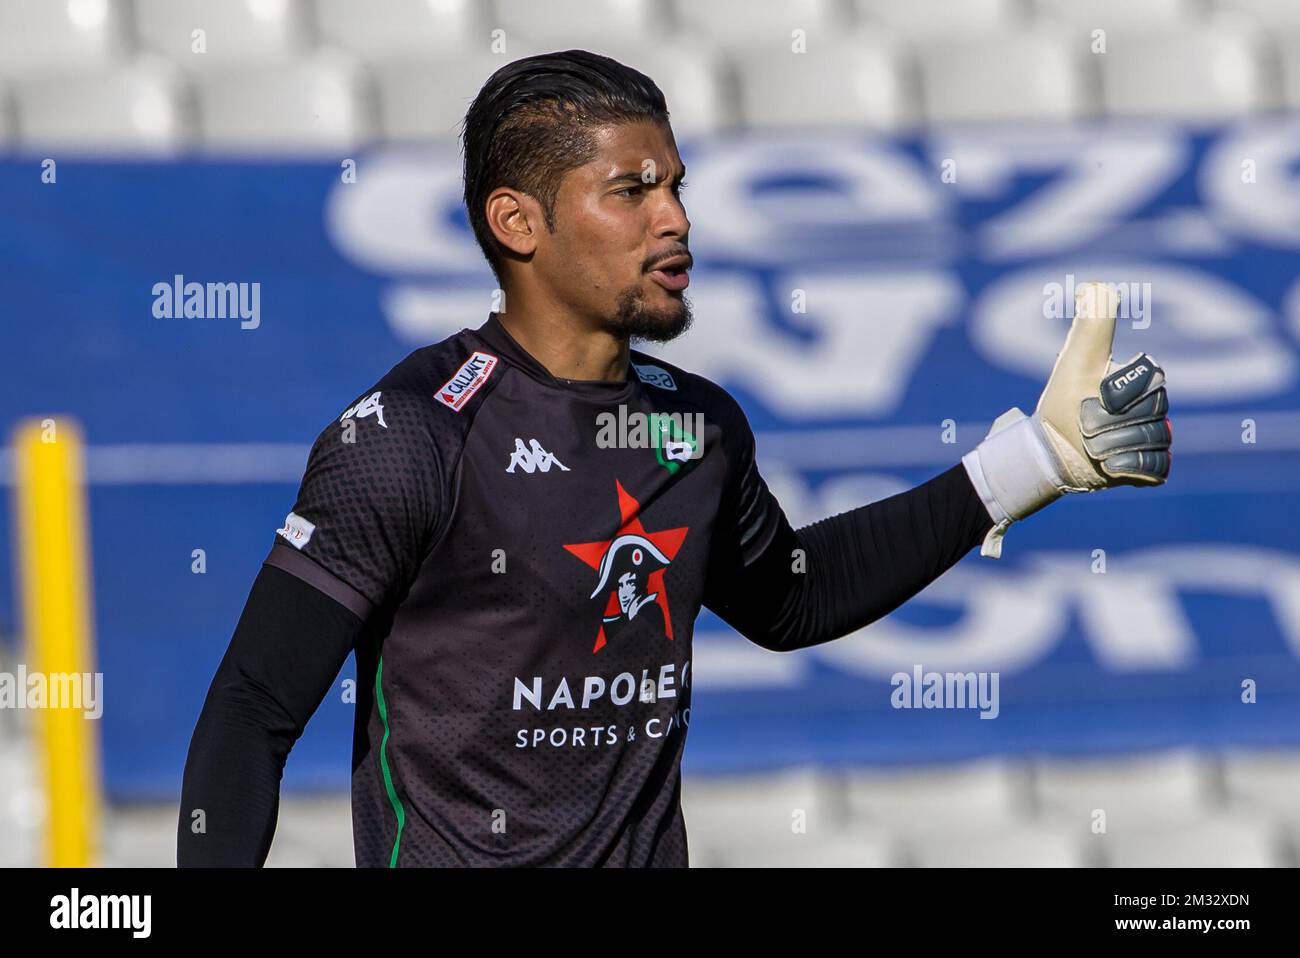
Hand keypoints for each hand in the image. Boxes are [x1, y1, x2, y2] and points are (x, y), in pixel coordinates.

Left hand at [961, 281, 1171, 557]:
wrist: (1047, 450)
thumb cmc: (1062, 400)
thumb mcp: (1076, 359)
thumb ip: (1092, 324)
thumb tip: (1095, 285)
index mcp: (1146, 380)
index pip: (1151, 385)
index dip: (1116, 396)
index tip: (1093, 397)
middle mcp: (1157, 408)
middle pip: (1152, 417)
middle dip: (1109, 426)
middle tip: (1085, 427)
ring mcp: (1156, 439)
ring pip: (1152, 443)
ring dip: (1112, 448)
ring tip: (1092, 447)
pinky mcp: (1151, 468)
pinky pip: (1155, 469)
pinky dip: (1128, 468)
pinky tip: (1108, 466)